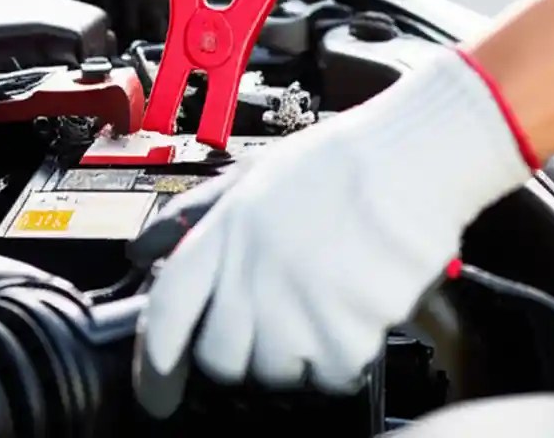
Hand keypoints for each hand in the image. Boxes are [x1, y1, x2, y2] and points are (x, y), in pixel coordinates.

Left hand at [131, 43, 537, 416]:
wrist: (412, 159)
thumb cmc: (338, 162)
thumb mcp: (251, 174)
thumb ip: (193, 215)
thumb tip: (142, 250)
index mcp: (224, 233)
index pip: (166, 313)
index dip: (153, 363)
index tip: (157, 393)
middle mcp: (253, 275)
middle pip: (219, 359)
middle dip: (238, 355)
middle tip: (270, 327)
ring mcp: (297, 308)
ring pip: (275, 372)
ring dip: (295, 354)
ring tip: (322, 304)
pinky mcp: (345, 333)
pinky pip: (330, 374)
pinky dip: (343, 356)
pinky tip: (354, 310)